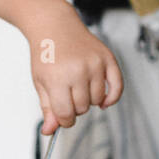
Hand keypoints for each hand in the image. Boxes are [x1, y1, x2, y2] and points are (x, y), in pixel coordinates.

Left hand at [28, 5, 122, 133]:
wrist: (55, 26)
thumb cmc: (46, 54)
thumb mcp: (40, 83)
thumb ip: (47, 108)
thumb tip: (50, 131)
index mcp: (58, 79)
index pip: (66, 114)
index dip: (63, 121)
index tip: (61, 118)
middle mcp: (78, 71)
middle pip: (82, 108)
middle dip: (74, 109)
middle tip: (67, 97)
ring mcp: (95, 64)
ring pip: (97, 100)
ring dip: (89, 101)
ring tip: (79, 90)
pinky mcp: (107, 58)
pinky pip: (117, 86)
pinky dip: (112, 98)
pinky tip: (104, 101)